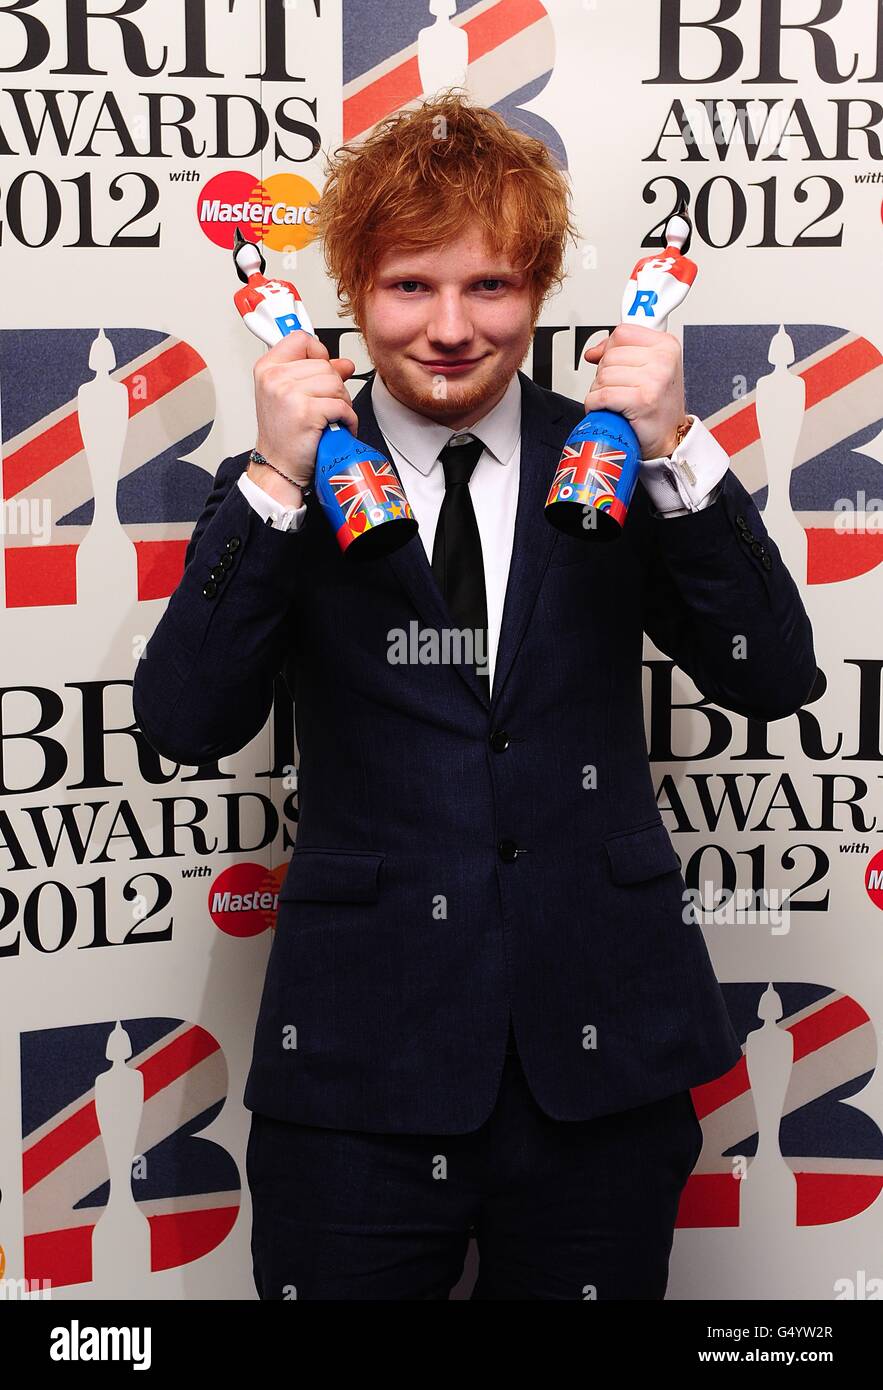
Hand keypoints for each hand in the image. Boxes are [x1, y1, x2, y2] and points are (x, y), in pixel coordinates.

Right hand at [252, 330, 359, 500]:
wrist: (278, 468)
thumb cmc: (283, 436)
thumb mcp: (290, 397)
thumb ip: (315, 374)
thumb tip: (344, 363)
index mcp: (267, 368)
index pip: (301, 339)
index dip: (317, 352)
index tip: (320, 366)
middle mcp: (275, 378)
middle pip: (324, 363)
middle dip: (334, 386)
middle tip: (325, 405)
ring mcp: (289, 394)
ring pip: (336, 383)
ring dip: (342, 403)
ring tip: (330, 417)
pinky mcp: (306, 412)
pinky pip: (342, 405)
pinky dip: (347, 419)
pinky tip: (336, 427)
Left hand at [582, 323, 686, 458]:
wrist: (668, 437)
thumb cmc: (658, 406)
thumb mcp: (649, 369)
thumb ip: (622, 352)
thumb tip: (594, 351)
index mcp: (666, 345)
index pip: (622, 333)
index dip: (610, 349)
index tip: (616, 363)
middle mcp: (663, 360)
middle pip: (610, 355)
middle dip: (605, 375)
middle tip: (620, 389)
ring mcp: (654, 379)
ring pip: (603, 375)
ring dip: (600, 392)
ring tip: (617, 401)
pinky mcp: (642, 400)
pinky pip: (602, 395)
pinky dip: (596, 405)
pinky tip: (608, 409)